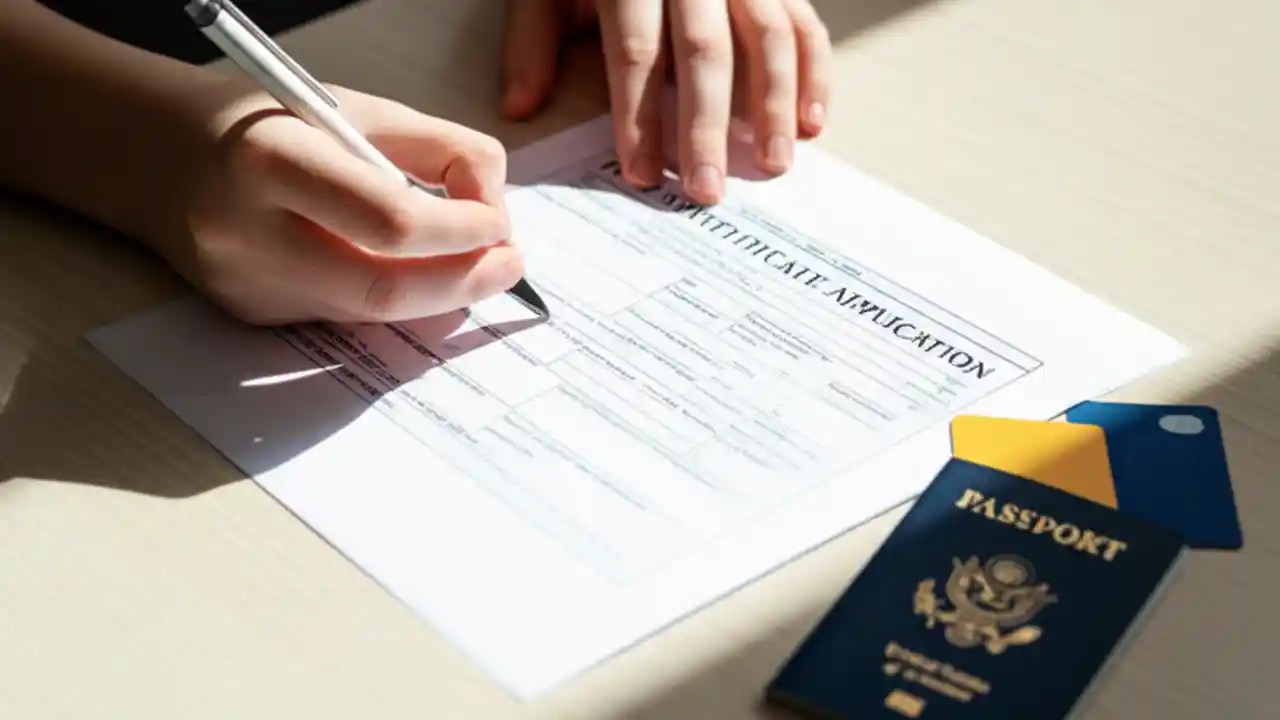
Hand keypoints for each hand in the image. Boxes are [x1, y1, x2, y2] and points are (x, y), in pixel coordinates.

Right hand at [164, 82, 521, 325]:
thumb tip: (494, 207)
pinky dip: (399, 297)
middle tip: (511, 264)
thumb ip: (438, 150)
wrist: (165, 159)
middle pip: (384, 291)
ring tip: (478, 264)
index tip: (500, 222)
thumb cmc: (272, 122)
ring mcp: (249, 289)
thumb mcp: (356, 109)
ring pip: (372, 314)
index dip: (460, 231)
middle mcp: (249, 236)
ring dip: (441, 294)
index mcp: (270, 160)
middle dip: (465, 282)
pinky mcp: (256, 318)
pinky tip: (419, 272)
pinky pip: (348, 316)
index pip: (389, 222)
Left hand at [501, 0, 831, 203]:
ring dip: (774, 105)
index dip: (640, 115)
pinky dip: (814, 74)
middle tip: (707, 191)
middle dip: (706, 127)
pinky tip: (814, 125)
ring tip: (772, 164)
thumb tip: (520, 108)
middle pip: (705, 52)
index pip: (636, 50)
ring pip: (766, 36)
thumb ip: (532, 40)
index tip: (643, 173)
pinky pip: (803, 24)